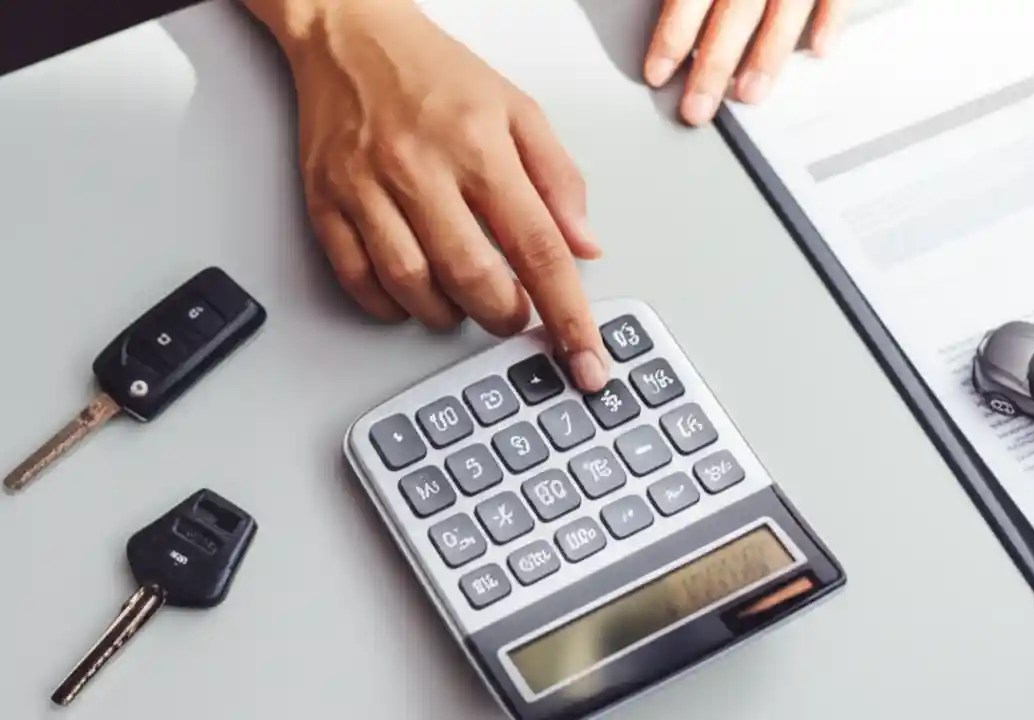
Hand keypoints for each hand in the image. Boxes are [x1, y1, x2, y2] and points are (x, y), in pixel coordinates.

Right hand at [245, 0, 609, 390]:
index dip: (567, 313)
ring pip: (412, 286)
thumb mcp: (518, 110)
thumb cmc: (435, 73)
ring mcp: (367, 187)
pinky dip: (390, 306)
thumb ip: (559, 181)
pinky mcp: (325, 201)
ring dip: (449, 315)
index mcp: (480, 147)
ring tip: (466, 302)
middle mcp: (422, 169)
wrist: (348, 33)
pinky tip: (412, 297)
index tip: (585, 359)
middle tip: (515, 316)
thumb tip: (585, 247)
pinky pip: (357, 280)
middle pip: (473, 277)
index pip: (538, 247)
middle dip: (504, 317)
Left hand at [643, 0, 853, 124]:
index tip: (656, 75)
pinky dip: (830, 20)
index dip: (672, 36)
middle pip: (734, 12)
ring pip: (784, 10)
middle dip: (713, 65)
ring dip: (767, 55)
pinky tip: (818, 50)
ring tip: (749, 95)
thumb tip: (665, 11)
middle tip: (697, 110)